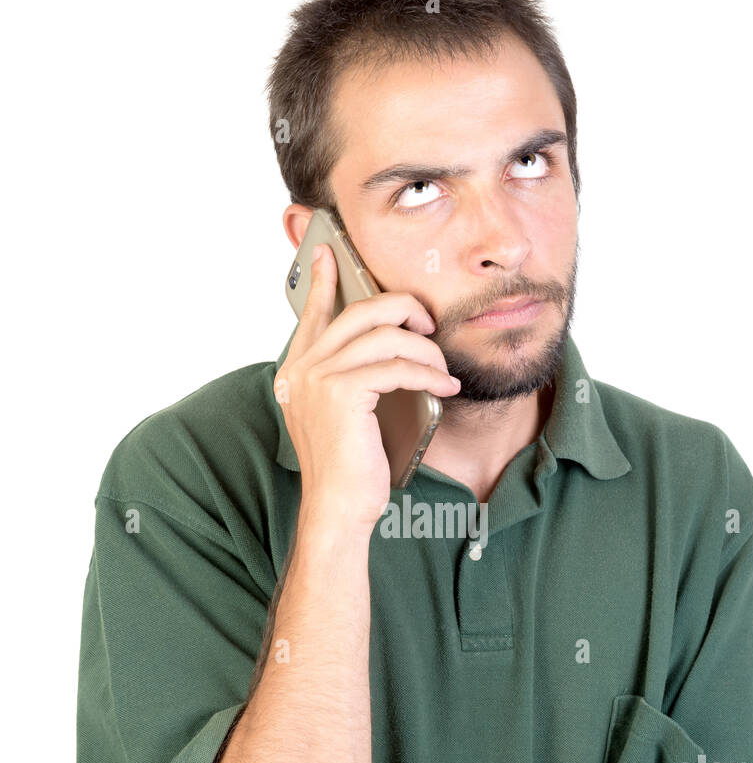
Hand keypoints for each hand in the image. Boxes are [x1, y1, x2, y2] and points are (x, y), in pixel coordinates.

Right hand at [273, 243, 460, 530]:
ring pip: (385, 335)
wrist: (337, 509)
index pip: (311, 313)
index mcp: (296, 371)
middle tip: (429, 323)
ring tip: (443, 369)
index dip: (320, 280)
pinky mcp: (342, 393)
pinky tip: (445, 385)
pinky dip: (429, 372)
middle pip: (360, 310)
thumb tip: (388, 348)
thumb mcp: (344, 416)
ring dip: (425, 348)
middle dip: (403, 307)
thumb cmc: (348, 468)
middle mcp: (301, 368)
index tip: (327, 253)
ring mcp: (318, 378)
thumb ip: (351, 379)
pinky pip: (397, 366)